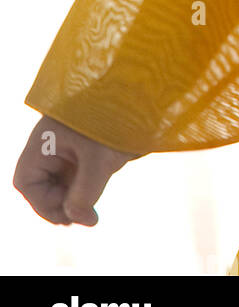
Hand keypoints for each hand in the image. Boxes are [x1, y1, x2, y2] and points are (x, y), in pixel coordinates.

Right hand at [12, 115, 141, 225]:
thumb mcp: (100, 158)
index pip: (27, 181)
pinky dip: (87, 186)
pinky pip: (81, 171)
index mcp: (45, 140)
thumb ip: (85, 192)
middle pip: (44, 183)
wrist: (143, 87)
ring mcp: (72, 143)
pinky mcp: (90, 144)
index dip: (42, 204)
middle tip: (83, 219)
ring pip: (63, 179)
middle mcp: (54, 142)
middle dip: (59, 204)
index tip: (66, 217)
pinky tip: (99, 195)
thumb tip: (77, 218)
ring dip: (74, 197)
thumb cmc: (116, 117)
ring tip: (91, 214)